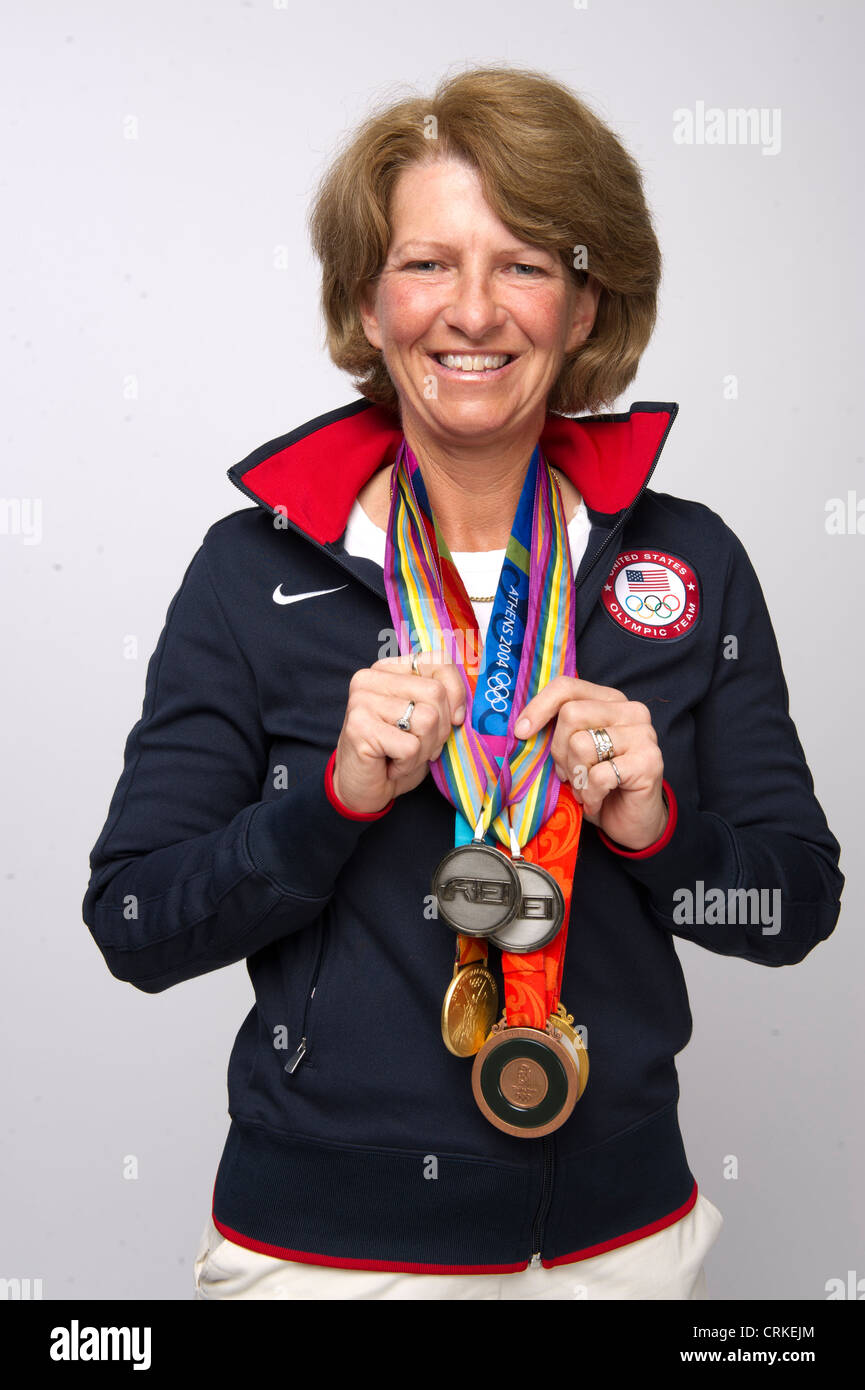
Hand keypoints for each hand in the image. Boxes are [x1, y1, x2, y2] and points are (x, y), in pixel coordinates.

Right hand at [332, 651, 466, 814]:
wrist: (362, 788)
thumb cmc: (396, 754)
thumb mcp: (427, 720)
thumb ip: (443, 701)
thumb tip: (461, 709)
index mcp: (388, 669)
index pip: (439, 660)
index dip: (457, 693)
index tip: (453, 719)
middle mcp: (370, 678)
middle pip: (436, 693)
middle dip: (440, 729)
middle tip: (419, 745)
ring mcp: (362, 701)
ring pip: (427, 720)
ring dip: (424, 749)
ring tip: (403, 755)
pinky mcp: (359, 727)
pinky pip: (411, 747)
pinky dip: (409, 764)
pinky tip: (391, 766)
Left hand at [514, 677, 667, 850]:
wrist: (632, 820)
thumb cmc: (599, 784)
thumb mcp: (573, 751)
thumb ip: (559, 730)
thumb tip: (522, 727)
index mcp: (610, 700)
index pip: (567, 687)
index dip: (539, 707)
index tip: (521, 732)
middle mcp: (631, 710)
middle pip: (570, 714)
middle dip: (560, 751)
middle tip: (570, 774)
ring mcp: (643, 734)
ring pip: (581, 744)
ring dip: (576, 776)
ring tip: (585, 788)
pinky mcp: (649, 762)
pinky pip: (599, 775)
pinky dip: (590, 795)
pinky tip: (597, 800)